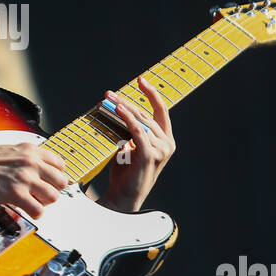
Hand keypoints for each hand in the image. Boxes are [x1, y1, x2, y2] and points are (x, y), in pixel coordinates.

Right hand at [0, 142, 68, 219]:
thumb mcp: (10, 150)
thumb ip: (27, 158)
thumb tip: (40, 169)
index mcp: (30, 150)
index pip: (60, 164)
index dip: (55, 176)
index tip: (50, 182)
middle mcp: (31, 162)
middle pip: (61, 181)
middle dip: (53, 190)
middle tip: (41, 194)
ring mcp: (25, 178)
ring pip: (54, 197)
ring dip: (44, 202)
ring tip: (33, 202)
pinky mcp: (17, 194)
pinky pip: (39, 210)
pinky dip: (34, 213)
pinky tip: (25, 209)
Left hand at [101, 76, 174, 212]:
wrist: (123, 196)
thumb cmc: (125, 172)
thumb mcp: (129, 146)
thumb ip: (131, 130)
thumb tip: (118, 109)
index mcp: (165, 140)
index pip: (161, 111)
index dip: (152, 94)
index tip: (141, 79)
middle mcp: (167, 144)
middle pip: (146, 115)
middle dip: (126, 102)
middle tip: (109, 94)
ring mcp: (160, 151)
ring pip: (140, 122)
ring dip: (123, 109)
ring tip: (108, 101)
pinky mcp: (149, 156)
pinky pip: (137, 132)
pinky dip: (127, 119)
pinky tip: (117, 110)